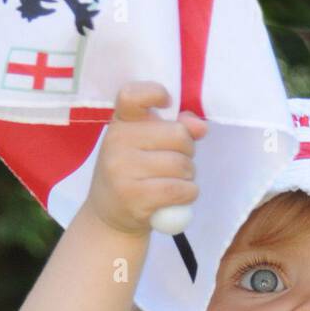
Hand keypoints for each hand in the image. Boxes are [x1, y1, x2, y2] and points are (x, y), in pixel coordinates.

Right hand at [84, 80, 207, 235]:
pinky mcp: (134, 197)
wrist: (109, 217)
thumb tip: (200, 126)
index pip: (131, 96)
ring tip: (175, 181)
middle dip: (187, 150)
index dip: (154, 93)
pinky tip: (180, 196)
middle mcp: (116, 142)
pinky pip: (180, 189)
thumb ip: (174, 129)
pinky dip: (189, 193)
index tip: (167, 103)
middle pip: (178, 135)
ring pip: (182, 165)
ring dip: (189, 175)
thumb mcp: (146, 146)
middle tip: (177, 162)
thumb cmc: (133, 174)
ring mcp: (123, 170)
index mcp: (120, 123)